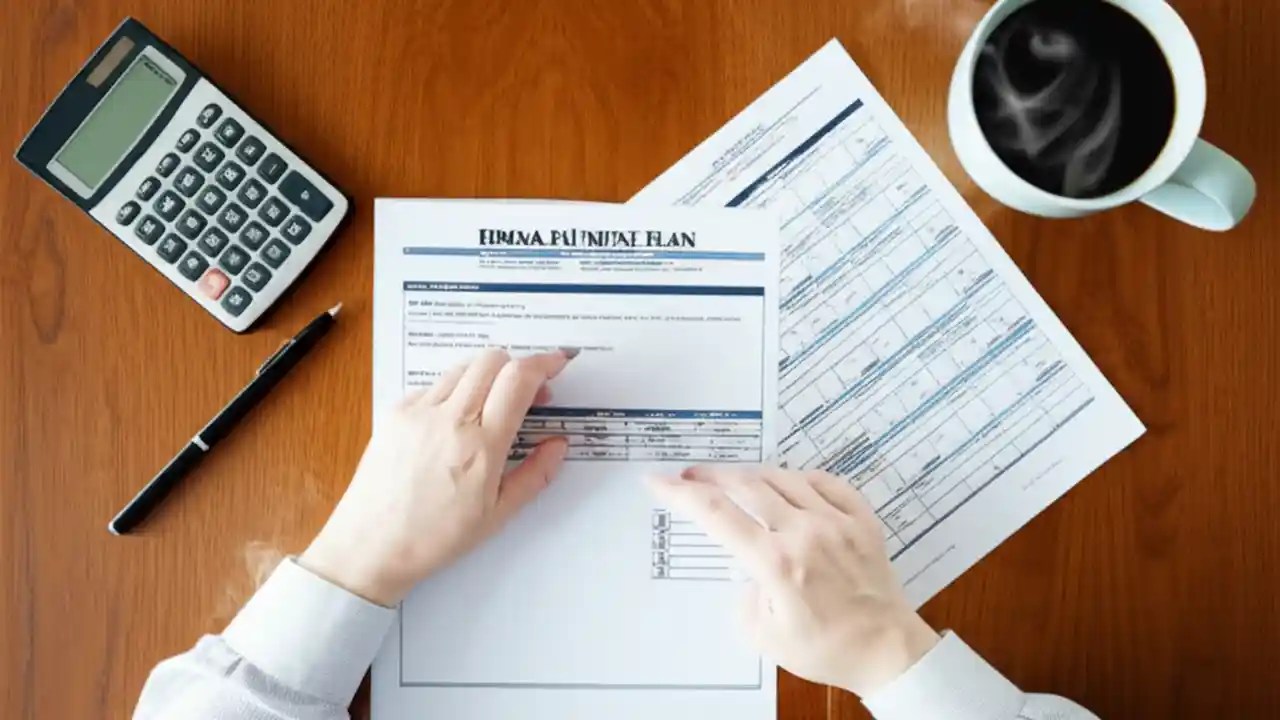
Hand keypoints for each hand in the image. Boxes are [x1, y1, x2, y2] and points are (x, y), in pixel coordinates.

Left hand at [300, 348, 574, 605]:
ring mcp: (419, 412)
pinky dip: (454, 393)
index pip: (519, 379)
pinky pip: (433, 386)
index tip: (557, 364)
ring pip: (463, 368)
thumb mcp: (497, 515)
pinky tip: (454, 422)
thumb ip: (535, 475)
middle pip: (492, 359)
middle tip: (528, 392)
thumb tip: (559, 444)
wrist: (370, 546)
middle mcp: (450, 419)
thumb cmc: (434, 538)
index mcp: (481, 446)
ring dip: (486, 376)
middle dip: (517, 366)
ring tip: (491, 407)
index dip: (544, 363)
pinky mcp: (395, 413)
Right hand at [648, 466, 938, 695]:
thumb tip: (746, 566)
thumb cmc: (826, 648)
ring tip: (735, 481)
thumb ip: (742, 595)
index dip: (682, 493)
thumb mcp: (763, 636)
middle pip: (746, 484)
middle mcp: (806, 532)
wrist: (886, 650)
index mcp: (776, 562)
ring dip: (752, 474)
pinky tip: (788, 485)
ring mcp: (837, 521)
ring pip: (783, 476)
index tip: (659, 481)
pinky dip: (800, 478)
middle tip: (692, 475)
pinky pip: (825, 481)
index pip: (717, 514)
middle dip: (711, 475)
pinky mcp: (862, 519)